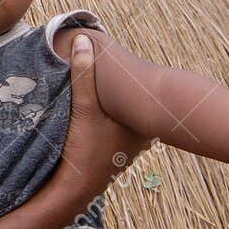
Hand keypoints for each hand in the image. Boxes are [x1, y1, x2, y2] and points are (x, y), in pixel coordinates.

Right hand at [57, 32, 149, 201]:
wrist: (75, 188)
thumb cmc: (84, 149)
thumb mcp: (83, 107)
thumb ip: (83, 74)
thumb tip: (82, 40)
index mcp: (144, 125)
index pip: (153, 95)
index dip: (150, 78)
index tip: (149, 64)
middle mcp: (143, 136)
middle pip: (144, 104)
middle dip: (137, 88)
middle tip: (131, 64)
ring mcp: (133, 146)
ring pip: (134, 115)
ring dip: (126, 101)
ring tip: (118, 79)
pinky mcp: (119, 151)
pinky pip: (123, 124)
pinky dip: (117, 113)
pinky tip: (107, 104)